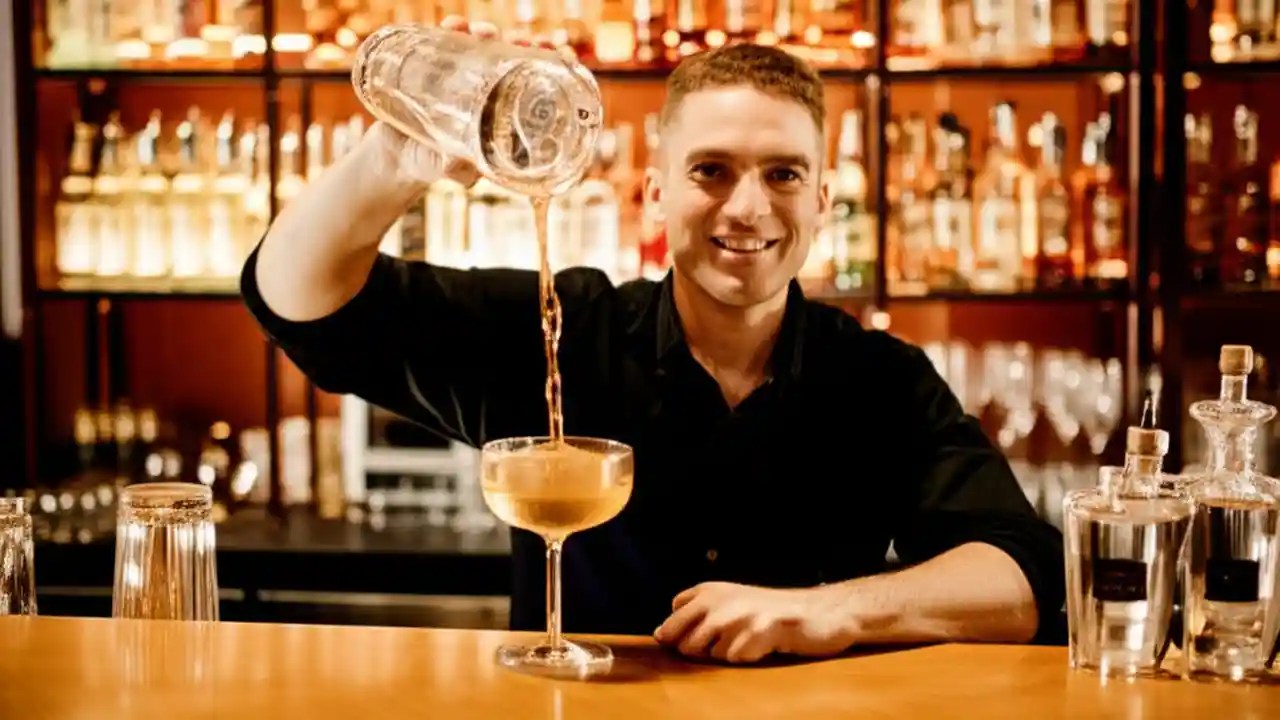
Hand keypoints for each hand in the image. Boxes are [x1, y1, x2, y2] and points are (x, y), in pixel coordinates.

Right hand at [361, 15, 576, 188]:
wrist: (391, 155)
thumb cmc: (427, 166)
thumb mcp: (443, 169)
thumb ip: (453, 169)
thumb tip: (457, 168)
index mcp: (502, 118)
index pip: (534, 88)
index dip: (550, 67)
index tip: (557, 53)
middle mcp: (488, 95)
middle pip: (514, 62)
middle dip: (522, 44)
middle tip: (519, 39)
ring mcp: (465, 79)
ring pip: (485, 48)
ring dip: (488, 32)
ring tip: (481, 31)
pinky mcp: (439, 68)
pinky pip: (451, 42)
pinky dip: (454, 30)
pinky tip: (452, 25)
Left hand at [653, 582, 855, 664]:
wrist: (815, 612)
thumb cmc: (767, 612)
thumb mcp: (728, 602)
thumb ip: (695, 614)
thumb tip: (659, 633)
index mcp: (708, 590)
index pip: (672, 615)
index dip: (679, 632)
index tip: (704, 635)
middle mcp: (717, 599)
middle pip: (679, 638)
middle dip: (693, 649)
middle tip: (728, 641)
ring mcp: (736, 615)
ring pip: (706, 652)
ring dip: (724, 653)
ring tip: (747, 640)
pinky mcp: (757, 632)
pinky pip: (734, 659)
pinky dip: (745, 657)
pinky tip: (762, 646)